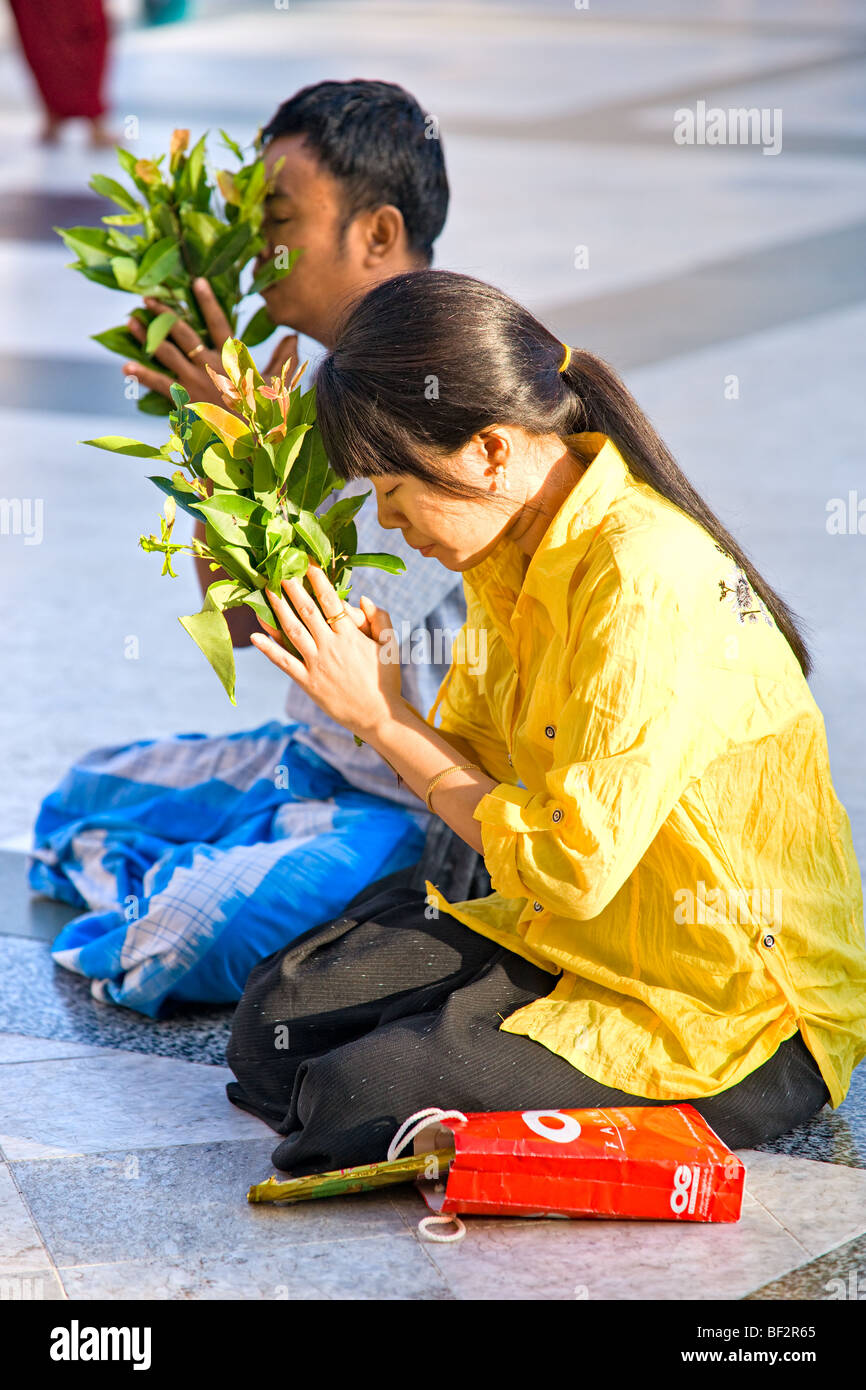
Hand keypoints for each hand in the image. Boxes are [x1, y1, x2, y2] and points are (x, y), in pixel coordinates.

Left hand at [122, 276, 297, 406]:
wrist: (250, 442)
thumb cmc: (265, 414)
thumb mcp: (276, 384)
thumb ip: (283, 356)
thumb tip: (293, 334)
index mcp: (231, 358)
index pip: (219, 323)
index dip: (208, 302)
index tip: (196, 282)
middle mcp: (209, 365)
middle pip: (183, 333)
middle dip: (164, 314)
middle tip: (147, 299)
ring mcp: (194, 381)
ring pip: (166, 353)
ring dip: (146, 337)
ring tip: (129, 321)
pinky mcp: (183, 398)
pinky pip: (159, 384)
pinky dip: (142, 375)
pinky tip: (126, 366)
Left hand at [250, 565, 401, 736]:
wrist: (378, 716)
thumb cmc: (386, 681)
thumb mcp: (391, 647)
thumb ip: (381, 620)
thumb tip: (364, 598)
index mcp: (351, 636)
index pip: (331, 601)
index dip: (319, 581)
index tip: (308, 564)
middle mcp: (331, 646)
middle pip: (307, 611)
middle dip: (292, 588)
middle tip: (279, 570)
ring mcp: (317, 664)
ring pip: (293, 631)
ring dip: (277, 610)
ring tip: (266, 592)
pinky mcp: (308, 682)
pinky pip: (284, 662)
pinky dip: (268, 649)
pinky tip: (255, 636)